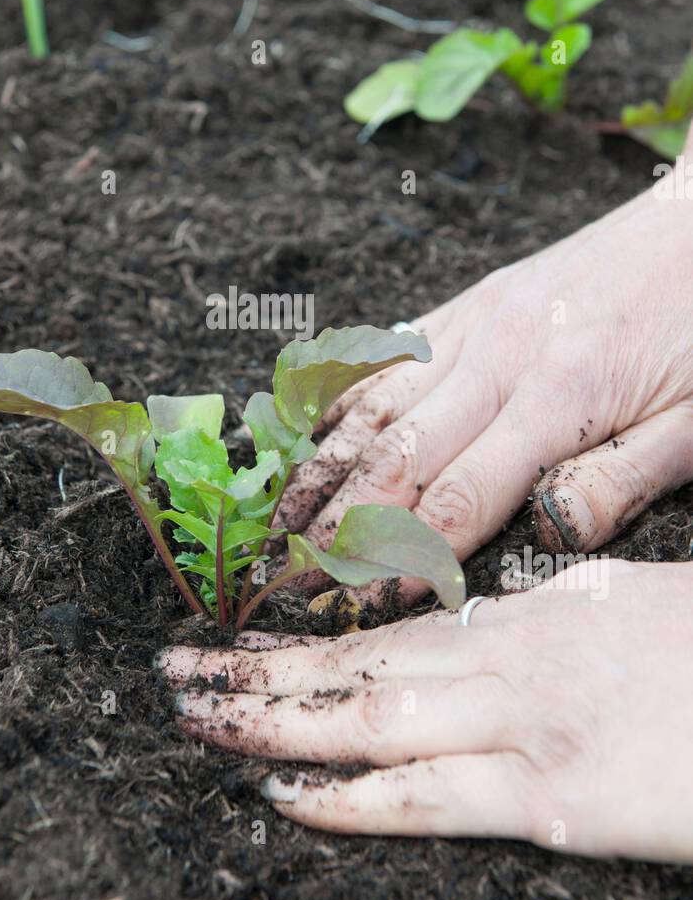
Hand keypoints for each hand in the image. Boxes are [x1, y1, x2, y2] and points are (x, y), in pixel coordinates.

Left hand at [158, 560, 692, 859]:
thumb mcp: (633, 609)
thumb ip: (557, 616)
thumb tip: (497, 618)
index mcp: (538, 613)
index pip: (393, 623)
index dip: (308, 632)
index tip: (242, 631)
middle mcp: (516, 658)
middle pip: (358, 662)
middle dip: (256, 666)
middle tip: (174, 666)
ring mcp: (529, 724)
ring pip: (369, 716)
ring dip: (269, 715)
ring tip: (194, 711)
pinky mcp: (558, 798)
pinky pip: (426, 798)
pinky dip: (346, 795)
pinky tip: (283, 791)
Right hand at [279, 151, 692, 599]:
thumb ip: (620, 484)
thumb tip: (546, 536)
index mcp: (561, 398)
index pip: (459, 498)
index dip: (403, 557)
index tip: (357, 600)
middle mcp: (501, 357)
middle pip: (397, 456)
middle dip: (340, 523)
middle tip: (291, 575)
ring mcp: (479, 321)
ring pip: (378, 403)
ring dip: (323, 465)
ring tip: (279, 516)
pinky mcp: (474, 300)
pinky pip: (391, 351)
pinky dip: (344, 394)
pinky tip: (310, 428)